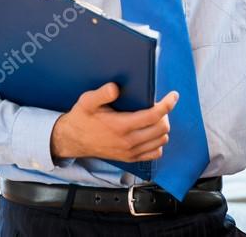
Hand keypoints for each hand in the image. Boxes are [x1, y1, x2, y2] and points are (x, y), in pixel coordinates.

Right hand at [50, 82, 177, 162]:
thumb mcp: (87, 101)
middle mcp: (128, 141)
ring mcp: (130, 152)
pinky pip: (155, 153)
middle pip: (162, 128)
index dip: (167, 104)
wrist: (73, 140)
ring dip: (162, 127)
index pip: (154, 115)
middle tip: (158, 105)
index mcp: (121, 126)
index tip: (173, 95)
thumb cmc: (82, 118)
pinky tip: (151, 132)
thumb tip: (115, 88)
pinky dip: (158, 142)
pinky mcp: (130, 158)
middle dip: (165, 114)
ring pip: (161, 140)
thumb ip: (102, 94)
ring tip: (155, 117)